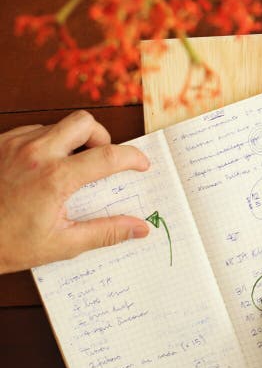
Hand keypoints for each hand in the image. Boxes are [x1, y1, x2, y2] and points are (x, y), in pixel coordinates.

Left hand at [0, 111, 150, 273]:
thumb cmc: (2, 244)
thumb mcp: (60, 245)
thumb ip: (105, 233)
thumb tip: (139, 228)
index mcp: (56, 178)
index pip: (109, 156)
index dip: (133, 157)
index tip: (141, 165)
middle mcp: (36, 153)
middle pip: (85, 122)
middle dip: (101, 137)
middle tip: (102, 158)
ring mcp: (14, 145)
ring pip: (58, 125)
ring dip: (72, 141)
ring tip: (70, 166)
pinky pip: (32, 131)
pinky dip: (45, 144)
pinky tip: (41, 167)